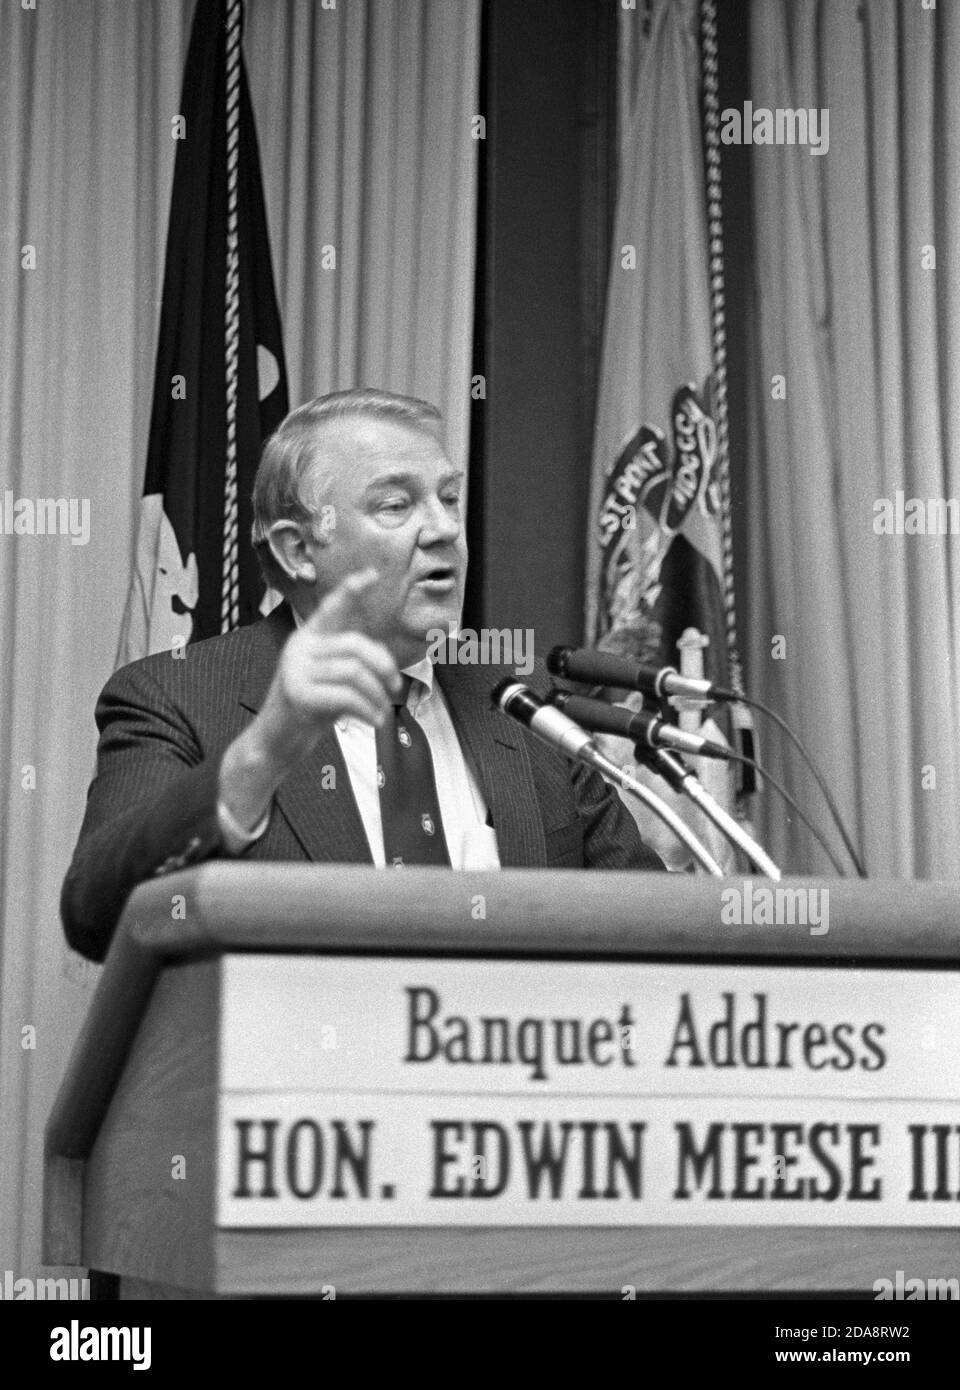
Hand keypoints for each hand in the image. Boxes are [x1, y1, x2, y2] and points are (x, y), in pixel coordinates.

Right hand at [255, 569, 401, 765]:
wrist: (278, 742)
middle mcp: (299, 646)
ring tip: (382, 712)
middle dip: (383, 667)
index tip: (372, 574)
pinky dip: (368, 710)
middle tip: (394, 689)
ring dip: (377, 696)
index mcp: (308, 637)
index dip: (351, 590)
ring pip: (355, 672)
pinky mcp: (297, 693)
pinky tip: (374, 721)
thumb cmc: (311, 710)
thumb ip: (351, 664)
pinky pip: (346, 696)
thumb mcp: (332, 680)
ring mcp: (295, 668)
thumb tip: (386, 666)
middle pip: (356, 645)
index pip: (331, 608)